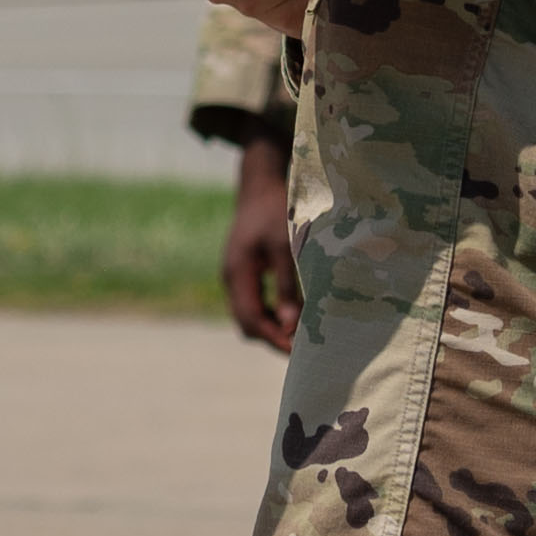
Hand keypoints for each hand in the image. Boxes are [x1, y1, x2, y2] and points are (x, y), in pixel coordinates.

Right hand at [217, 133, 301, 352]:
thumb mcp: (284, 246)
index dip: (273, 339)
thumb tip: (290, 325)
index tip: (298, 352)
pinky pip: (255, 303)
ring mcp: (236, 277)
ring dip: (273, 328)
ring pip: (250, 315)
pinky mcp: (245, 272)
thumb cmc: (275, 210)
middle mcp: (232, 279)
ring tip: (302, 337)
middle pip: (248, 323)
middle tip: (304, 350)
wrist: (260, 183)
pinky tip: (294, 315)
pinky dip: (272, 314)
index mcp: (237, 274)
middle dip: (273, 338)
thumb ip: (287, 285)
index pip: (250, 320)